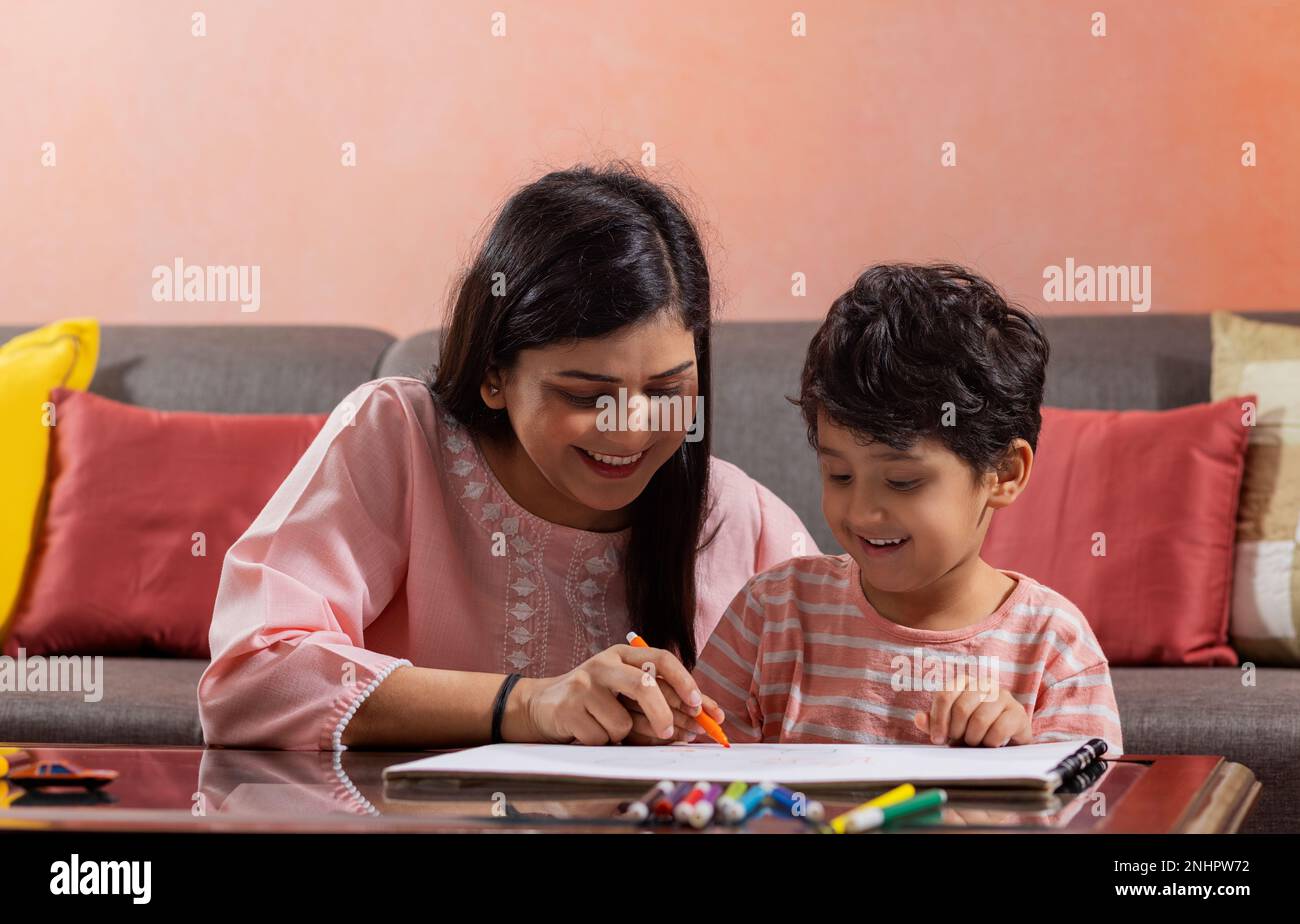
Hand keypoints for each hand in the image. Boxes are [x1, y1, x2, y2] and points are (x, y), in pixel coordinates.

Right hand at [512, 643, 706, 744]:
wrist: (544, 704)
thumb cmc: (596, 700)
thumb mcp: (626, 691)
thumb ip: (659, 700)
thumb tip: (698, 720)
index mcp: (624, 654)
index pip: (661, 659)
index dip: (684, 682)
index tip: (698, 705)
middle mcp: (605, 663)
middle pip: (644, 686)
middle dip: (663, 714)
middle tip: (672, 734)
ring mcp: (584, 684)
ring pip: (622, 722)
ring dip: (621, 735)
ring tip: (606, 726)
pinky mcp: (569, 707)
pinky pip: (601, 736)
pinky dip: (601, 741)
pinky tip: (588, 729)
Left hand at [913, 674, 1031, 746]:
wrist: (1005, 741)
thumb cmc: (973, 730)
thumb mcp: (950, 727)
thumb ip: (933, 722)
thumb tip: (918, 719)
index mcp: (964, 682)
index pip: (945, 695)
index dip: (938, 720)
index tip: (937, 738)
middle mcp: (984, 684)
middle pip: (961, 708)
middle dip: (956, 731)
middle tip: (959, 740)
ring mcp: (1004, 696)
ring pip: (980, 719)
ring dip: (973, 738)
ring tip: (974, 742)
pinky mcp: (1018, 713)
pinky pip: (999, 729)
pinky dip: (990, 742)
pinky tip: (991, 744)